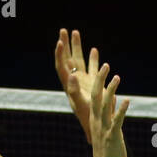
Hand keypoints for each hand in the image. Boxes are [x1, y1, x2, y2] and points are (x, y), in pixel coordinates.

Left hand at [55, 28, 100, 142]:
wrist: (96, 126)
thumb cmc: (87, 118)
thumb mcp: (80, 104)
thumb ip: (74, 90)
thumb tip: (70, 75)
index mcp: (69, 85)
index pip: (61, 66)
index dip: (60, 54)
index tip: (60, 41)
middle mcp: (74, 81)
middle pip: (67, 59)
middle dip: (66, 45)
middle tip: (63, 30)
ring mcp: (83, 81)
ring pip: (79, 60)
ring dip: (77, 47)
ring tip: (75, 32)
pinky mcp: (93, 84)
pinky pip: (91, 68)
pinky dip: (92, 59)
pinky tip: (94, 50)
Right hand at [89, 63, 129, 156]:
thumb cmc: (107, 152)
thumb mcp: (107, 129)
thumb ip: (111, 114)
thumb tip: (116, 100)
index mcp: (94, 120)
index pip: (94, 96)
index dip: (97, 82)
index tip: (102, 68)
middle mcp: (97, 121)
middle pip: (96, 96)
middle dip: (100, 79)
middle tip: (105, 64)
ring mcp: (104, 128)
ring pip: (106, 105)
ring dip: (111, 90)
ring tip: (117, 77)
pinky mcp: (113, 136)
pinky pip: (117, 120)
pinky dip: (122, 110)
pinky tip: (127, 99)